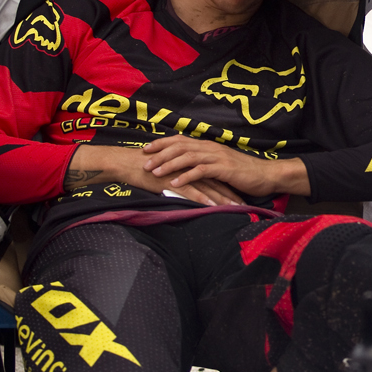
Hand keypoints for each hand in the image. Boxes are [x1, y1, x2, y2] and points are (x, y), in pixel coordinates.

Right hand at [66, 143, 246, 205]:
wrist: (125, 162)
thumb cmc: (144, 168)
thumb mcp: (167, 171)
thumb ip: (179, 176)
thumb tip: (190, 187)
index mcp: (189, 163)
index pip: (213, 175)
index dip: (228, 185)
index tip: (241, 196)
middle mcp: (188, 166)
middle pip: (215, 181)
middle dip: (231, 193)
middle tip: (246, 205)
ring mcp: (181, 173)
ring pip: (207, 187)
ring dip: (222, 198)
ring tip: (235, 209)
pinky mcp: (171, 180)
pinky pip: (190, 191)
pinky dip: (202, 199)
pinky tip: (213, 207)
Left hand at [142, 135, 308, 200]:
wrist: (266, 175)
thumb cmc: (243, 172)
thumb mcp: (220, 164)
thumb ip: (205, 162)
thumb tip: (187, 165)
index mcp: (208, 146)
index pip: (180, 140)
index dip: (162, 143)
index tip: (145, 149)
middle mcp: (211, 148)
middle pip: (180, 146)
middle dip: (160, 153)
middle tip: (143, 161)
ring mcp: (217, 158)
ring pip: (187, 157)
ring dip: (169, 164)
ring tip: (154, 172)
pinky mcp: (223, 170)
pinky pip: (200, 172)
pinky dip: (186, 177)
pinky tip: (174, 184)